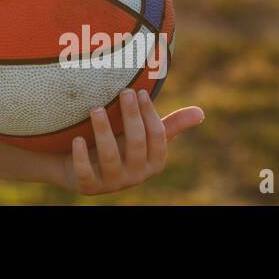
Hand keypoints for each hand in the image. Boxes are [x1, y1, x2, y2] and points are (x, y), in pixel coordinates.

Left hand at [47, 89, 204, 194]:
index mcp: (153, 162)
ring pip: (110, 156)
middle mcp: (136, 175)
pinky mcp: (89, 186)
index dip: (149, 114)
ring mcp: (112, 182)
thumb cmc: (117, 146)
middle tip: (124, 92)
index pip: (156, 136)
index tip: (139, 91)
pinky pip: (86, 173)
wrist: (79, 167)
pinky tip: (76, 139)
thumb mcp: (142, 136)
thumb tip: (201, 112)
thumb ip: (168, 126)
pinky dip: (81, 156)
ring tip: (96, 109)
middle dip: (131, 117)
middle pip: (136, 143)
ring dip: (104, 131)